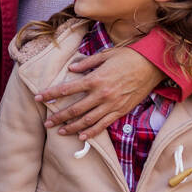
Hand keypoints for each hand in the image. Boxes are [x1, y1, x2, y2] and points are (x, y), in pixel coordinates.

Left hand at [34, 46, 164, 140]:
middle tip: (46, 123)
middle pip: (74, 109)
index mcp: (95, 79)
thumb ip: (87, 63)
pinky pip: (104, 124)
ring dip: (72, 127)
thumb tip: (71, 69)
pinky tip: (82, 136)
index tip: (39, 97)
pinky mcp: (121, 111)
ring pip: (87, 120)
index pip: (67, 89)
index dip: (51, 94)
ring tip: (61, 132)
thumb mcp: (105, 55)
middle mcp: (101, 94)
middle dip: (58, 117)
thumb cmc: (128, 56)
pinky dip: (92, 132)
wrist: (152, 65)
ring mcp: (111, 104)